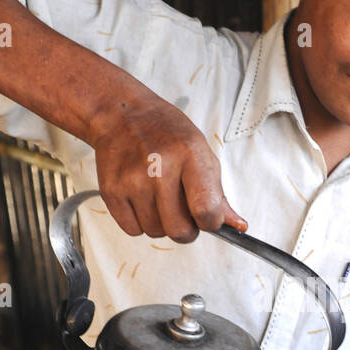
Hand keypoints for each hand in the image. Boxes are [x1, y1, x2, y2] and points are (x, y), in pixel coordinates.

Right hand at [90, 96, 246, 239]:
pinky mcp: (111, 191)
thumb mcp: (200, 152)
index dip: (211, 222)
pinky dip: (140, 222)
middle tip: (183, 212)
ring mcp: (132, 180)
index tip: (208, 218)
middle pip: (179, 230)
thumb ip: (218, 194)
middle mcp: (159, 167)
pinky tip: (142, 199)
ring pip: (156, 233)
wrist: (122, 116)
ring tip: (159, 198)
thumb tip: (238, 226)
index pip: (206, 210)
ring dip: (162, 224)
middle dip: (186, 229)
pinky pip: (132, 230)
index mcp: (190, 154)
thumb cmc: (165, 133)